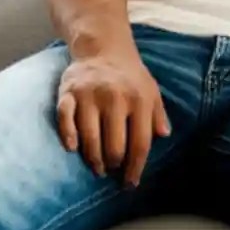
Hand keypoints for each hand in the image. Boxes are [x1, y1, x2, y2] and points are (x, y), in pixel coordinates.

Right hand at [56, 52, 169, 187]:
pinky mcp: (69, 92)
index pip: (140, 143)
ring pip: (89, 137)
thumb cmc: (130, 75)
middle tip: (112, 170)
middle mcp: (115, 98)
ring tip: (97, 167)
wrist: (103, 46)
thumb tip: (164, 136)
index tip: (131, 183)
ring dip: (92, 158)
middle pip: (114, 146)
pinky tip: (73, 148)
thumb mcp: (151, 91)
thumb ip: (158, 114)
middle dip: (113, 164)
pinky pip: (65, 119)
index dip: (135, 168)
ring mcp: (90, 95)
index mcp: (139, 100)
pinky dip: (68, 136)